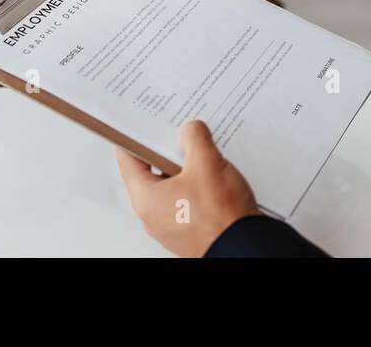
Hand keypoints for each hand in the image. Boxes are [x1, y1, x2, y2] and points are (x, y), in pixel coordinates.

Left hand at [115, 120, 260, 256]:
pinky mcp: (186, 229)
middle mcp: (152, 215)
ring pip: (169, 187)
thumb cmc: (221, 217)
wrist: (243, 245)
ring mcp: (169, 224)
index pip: (128, 161)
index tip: (142, 126)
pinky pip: (182, 201)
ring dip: (183, 171)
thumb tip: (190, 130)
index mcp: (146, 199)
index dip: (135, 138)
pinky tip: (211, 179)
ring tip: (202, 159)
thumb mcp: (207, 163)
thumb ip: (195, 138)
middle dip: (167, 153)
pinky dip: (193, 187)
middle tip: (181, 139)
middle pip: (150, 173)